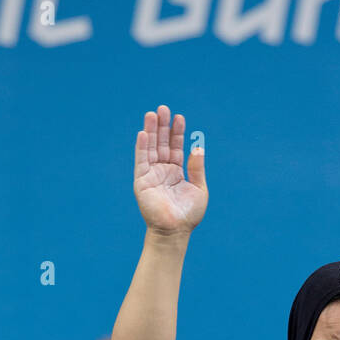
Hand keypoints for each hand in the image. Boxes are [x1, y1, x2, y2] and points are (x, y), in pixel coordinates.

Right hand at [133, 105, 207, 234]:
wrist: (176, 231)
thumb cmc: (188, 214)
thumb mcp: (198, 189)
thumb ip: (197, 168)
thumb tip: (198, 148)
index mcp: (176, 171)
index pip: (175, 147)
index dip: (177, 132)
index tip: (180, 117)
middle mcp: (162, 170)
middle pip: (161, 143)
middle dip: (162, 126)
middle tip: (163, 108)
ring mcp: (151, 174)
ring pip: (150, 148)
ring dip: (151, 131)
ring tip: (152, 114)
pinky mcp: (142, 181)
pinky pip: (141, 161)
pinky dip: (142, 147)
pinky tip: (143, 133)